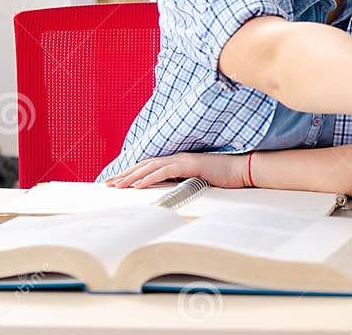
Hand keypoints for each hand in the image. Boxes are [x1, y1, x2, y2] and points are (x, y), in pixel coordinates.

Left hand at [104, 152, 249, 189]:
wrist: (245, 169)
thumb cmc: (226, 177)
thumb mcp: (201, 181)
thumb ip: (186, 184)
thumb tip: (172, 194)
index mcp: (180, 161)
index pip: (151, 166)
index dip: (132, 173)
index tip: (117, 181)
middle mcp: (178, 157)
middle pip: (145, 164)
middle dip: (125, 174)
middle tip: (107, 184)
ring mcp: (184, 159)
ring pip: (151, 166)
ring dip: (132, 176)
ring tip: (116, 185)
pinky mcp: (190, 164)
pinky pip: (164, 171)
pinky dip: (149, 178)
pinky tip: (137, 185)